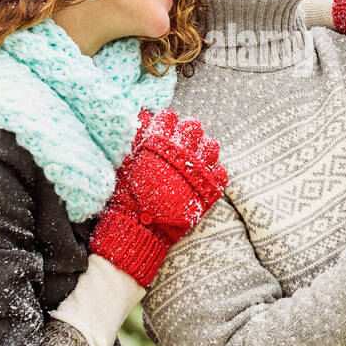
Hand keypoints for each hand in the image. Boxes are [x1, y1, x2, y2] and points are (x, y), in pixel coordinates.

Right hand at [89, 109, 228, 286]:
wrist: (139, 228)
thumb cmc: (127, 196)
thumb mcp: (124, 164)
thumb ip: (134, 139)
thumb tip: (141, 116)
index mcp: (159, 141)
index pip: (169, 117)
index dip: (166, 123)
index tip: (164, 131)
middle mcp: (181, 151)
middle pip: (193, 126)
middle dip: (187, 132)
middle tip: (180, 144)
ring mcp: (198, 170)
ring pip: (211, 146)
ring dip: (203, 150)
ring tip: (194, 160)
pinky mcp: (209, 189)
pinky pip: (221, 172)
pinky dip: (214, 174)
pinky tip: (203, 178)